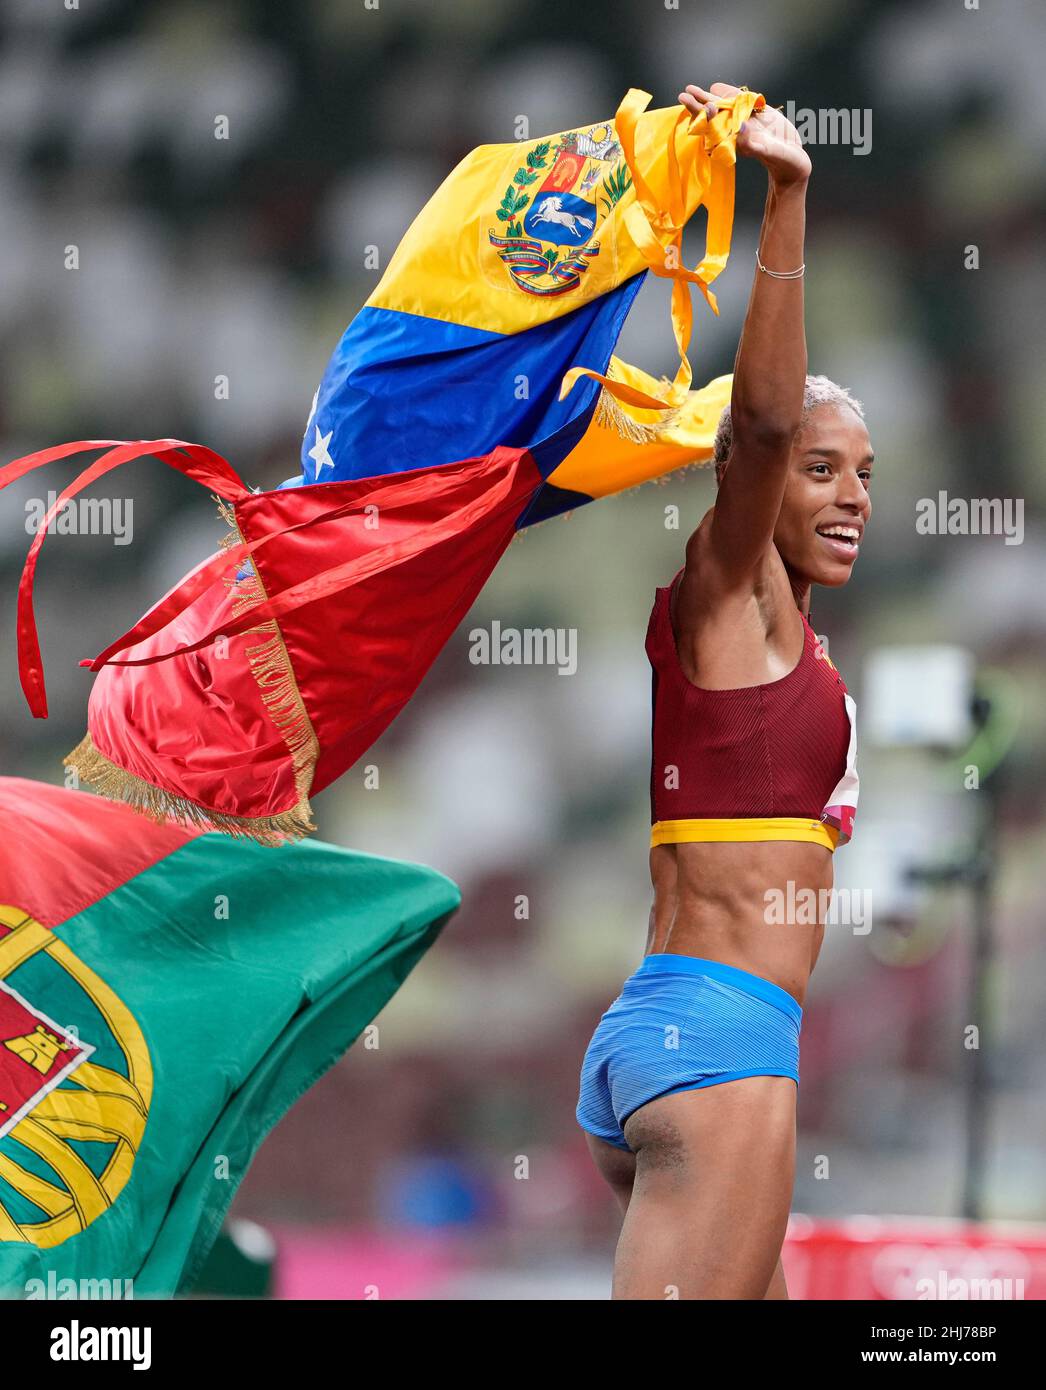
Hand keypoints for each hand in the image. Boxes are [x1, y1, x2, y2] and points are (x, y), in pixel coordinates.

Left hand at [678, 82, 811, 186]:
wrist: (793, 161)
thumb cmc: (782, 162)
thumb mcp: (770, 151)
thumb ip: (755, 142)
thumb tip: (740, 127)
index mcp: (736, 141)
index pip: (716, 127)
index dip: (704, 116)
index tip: (698, 106)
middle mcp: (737, 131)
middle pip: (714, 116)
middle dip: (699, 105)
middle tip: (684, 93)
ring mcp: (745, 122)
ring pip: (724, 107)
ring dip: (708, 98)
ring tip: (692, 89)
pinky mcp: (755, 116)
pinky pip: (740, 102)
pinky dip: (728, 94)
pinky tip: (716, 87)